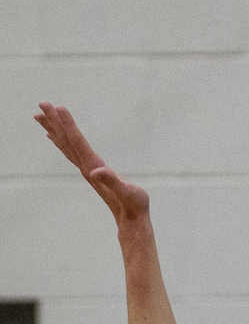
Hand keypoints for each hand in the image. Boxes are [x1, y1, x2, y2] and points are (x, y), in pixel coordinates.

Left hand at [35, 102, 149, 223]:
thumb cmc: (133, 205)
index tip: (59, 107)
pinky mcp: (90, 172)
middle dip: (54, 122)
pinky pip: (70, 152)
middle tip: (42, 103)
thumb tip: (97, 171)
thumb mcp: (127, 192)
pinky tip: (54, 137)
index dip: (68, 124)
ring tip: (40, 115)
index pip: (77, 142)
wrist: (131, 219)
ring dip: (53, 129)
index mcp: (93, 167)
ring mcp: (87, 170)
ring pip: (65, 145)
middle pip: (66, 141)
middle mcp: (86, 167)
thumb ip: (113, 181)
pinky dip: (61, 142)